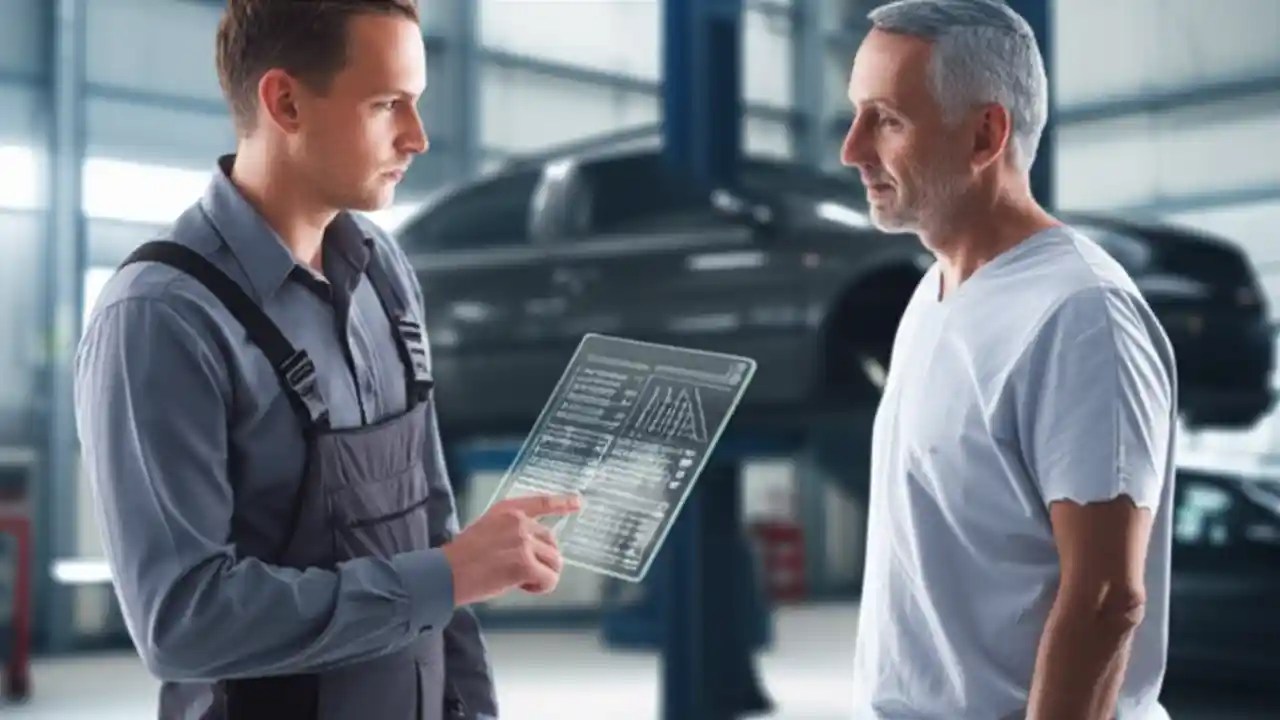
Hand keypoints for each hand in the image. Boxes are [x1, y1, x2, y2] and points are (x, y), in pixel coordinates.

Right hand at [440, 494, 581, 606]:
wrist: (445, 574)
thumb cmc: (462, 558)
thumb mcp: (486, 529)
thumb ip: (511, 532)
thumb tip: (535, 548)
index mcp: (507, 510)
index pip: (541, 502)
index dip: (562, 503)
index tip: (578, 502)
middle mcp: (519, 522)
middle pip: (552, 542)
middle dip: (543, 560)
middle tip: (521, 572)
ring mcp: (523, 542)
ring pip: (555, 562)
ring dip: (542, 575)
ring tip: (520, 581)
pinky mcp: (525, 564)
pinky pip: (550, 579)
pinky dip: (540, 588)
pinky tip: (522, 587)